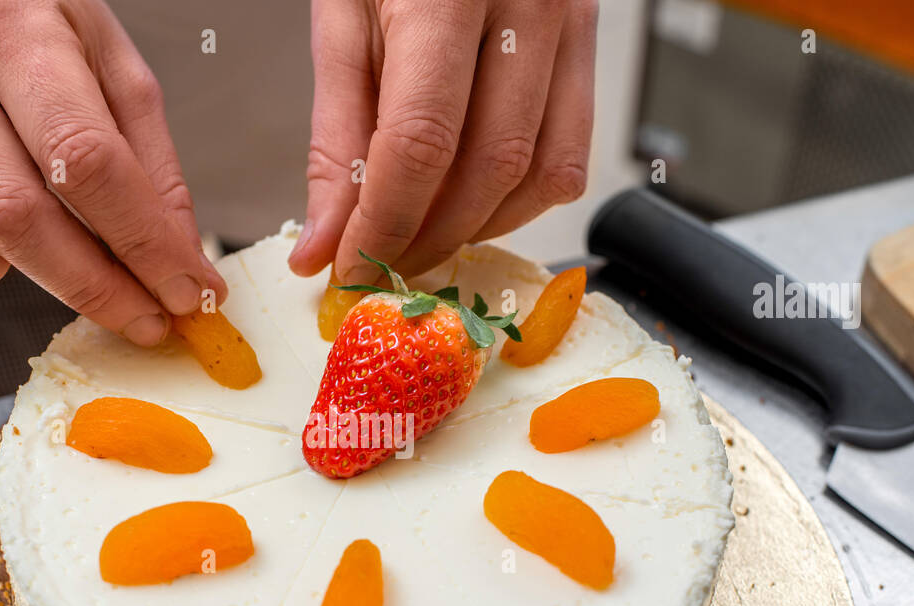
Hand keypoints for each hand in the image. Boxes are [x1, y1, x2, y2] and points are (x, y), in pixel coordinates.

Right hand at [0, 0, 224, 345]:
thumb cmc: (44, 44)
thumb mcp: (119, 77)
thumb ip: (154, 174)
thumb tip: (182, 273)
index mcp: (9, 24)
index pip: (82, 158)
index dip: (142, 244)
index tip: (186, 295)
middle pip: (9, 209)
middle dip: (92, 285)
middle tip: (144, 318)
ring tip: (38, 250)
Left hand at [290, 0, 596, 282]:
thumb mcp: (342, 19)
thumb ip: (335, 137)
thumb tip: (325, 242)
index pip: (421, 144)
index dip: (384, 226)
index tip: (350, 270)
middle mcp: (524, 6)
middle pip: (485, 170)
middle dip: (426, 239)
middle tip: (380, 267)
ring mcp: (569, 23)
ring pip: (540, 175)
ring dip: (474, 229)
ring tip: (420, 238)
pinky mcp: (589, 43)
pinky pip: (569, 155)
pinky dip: (518, 202)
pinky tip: (471, 203)